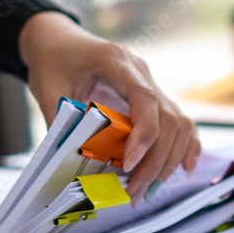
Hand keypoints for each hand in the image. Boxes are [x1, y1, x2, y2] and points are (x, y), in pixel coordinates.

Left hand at [18, 11, 200, 201]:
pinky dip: (185, 147)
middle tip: (135, 191)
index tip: (129, 164)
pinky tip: (182, 170)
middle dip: (155, 160)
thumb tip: (67, 165)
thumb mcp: (48, 90)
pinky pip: (181, 123)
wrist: (59, 40)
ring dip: (169, 160)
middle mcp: (142, 71)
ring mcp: (152, 84)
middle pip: (167, 118)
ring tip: (148, 189)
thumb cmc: (53, 60)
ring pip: (179, 124)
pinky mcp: (154, 97)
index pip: (144, 98)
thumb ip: (59, 123)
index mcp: (116, 61)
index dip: (144, 134)